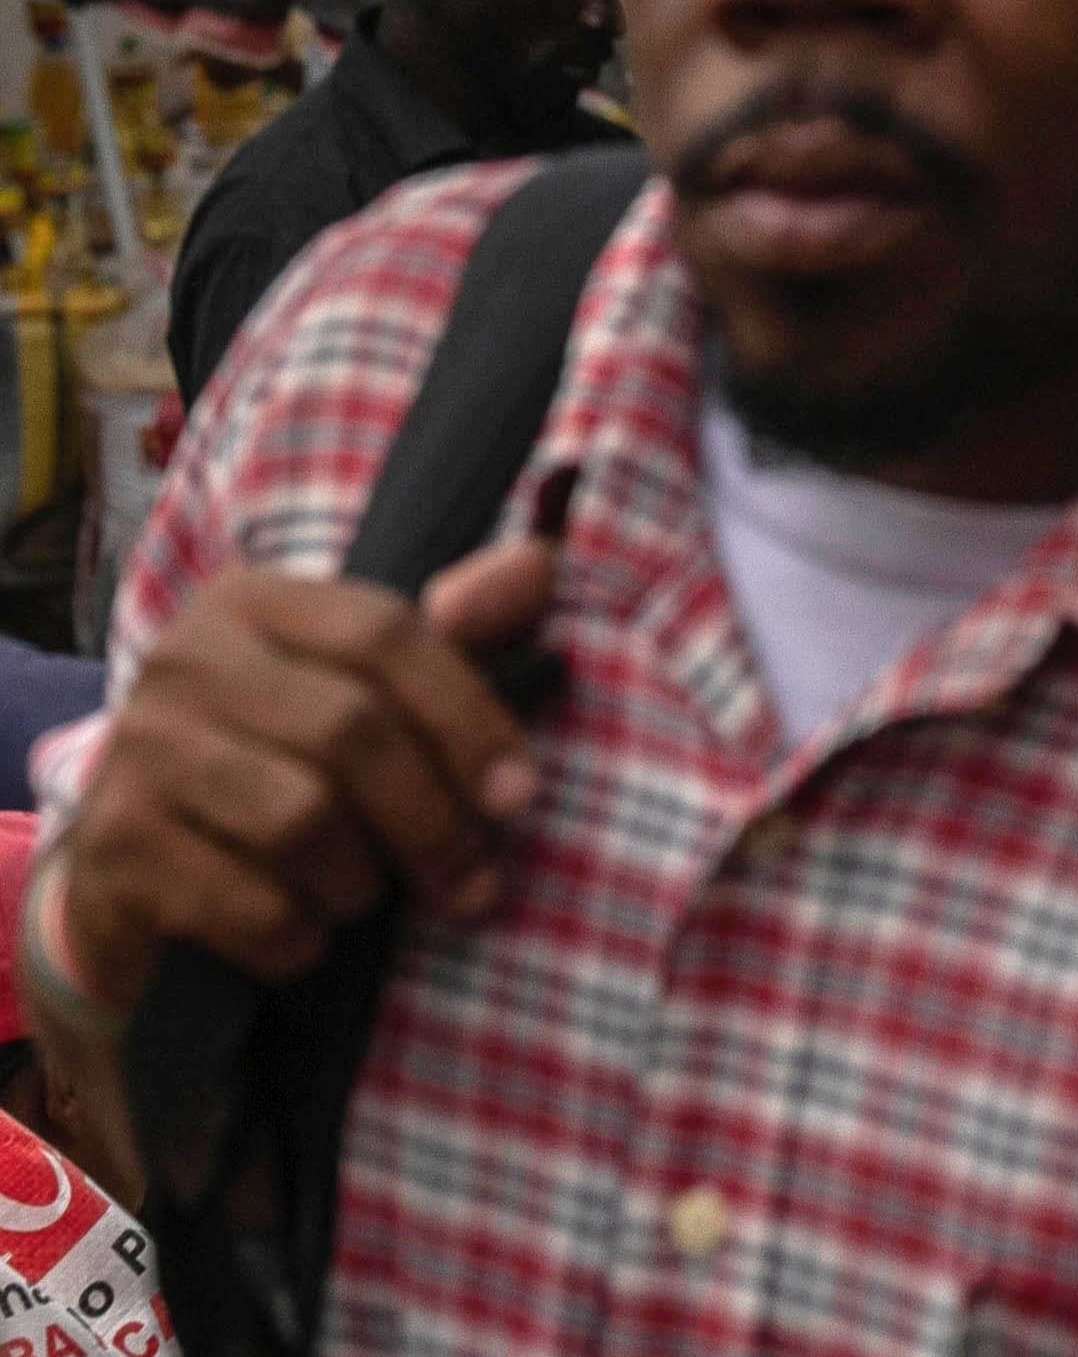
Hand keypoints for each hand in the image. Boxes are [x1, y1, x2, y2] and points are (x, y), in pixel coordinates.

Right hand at [50, 538, 554, 1014]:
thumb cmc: (287, 766)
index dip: (469, 718)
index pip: (387, 633)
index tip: (520, 797)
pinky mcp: (110, 846)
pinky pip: (248, 903)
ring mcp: (135, 750)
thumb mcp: (368, 690)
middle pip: (351, 732)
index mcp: (254, 602)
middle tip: (470, 884)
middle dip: (432, 822)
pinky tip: (300, 933)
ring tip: (365, 896)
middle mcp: (182, 660)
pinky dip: (298, 935)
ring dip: (360, 882)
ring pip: (300, 820)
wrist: (138, 871)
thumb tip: (541, 568)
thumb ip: (461, 629)